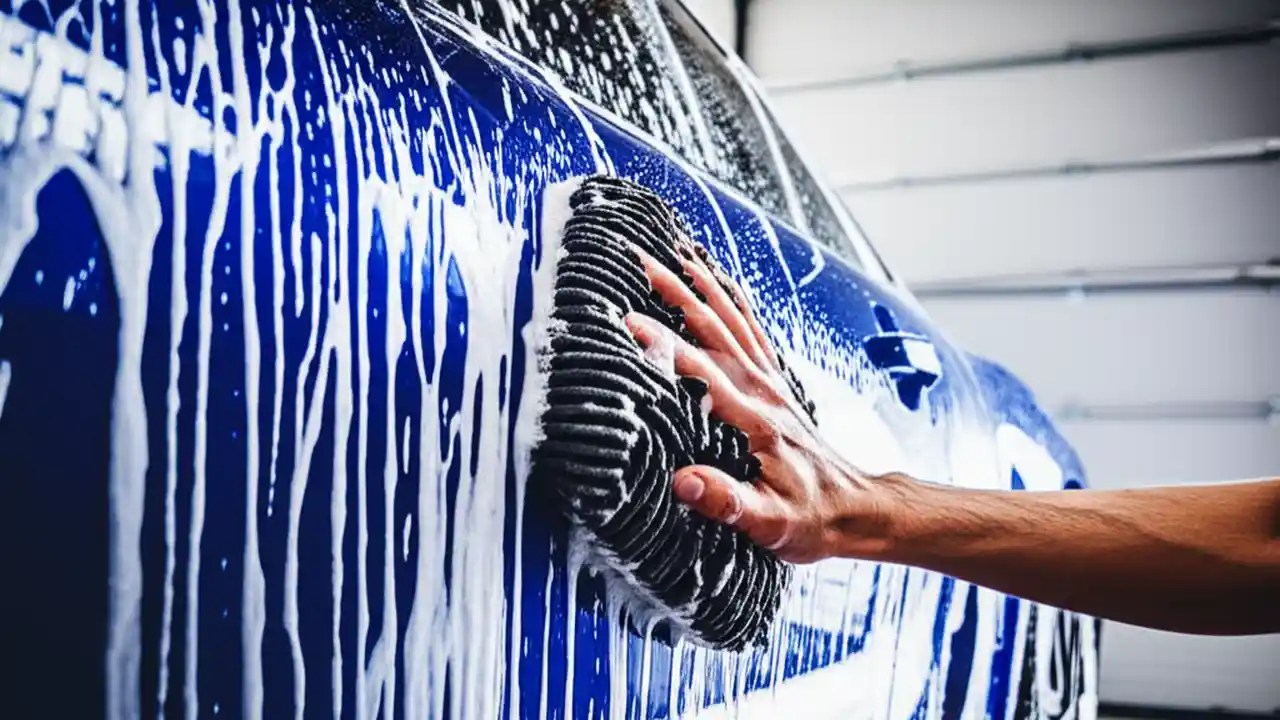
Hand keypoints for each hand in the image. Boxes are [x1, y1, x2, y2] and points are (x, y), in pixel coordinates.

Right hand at [624, 249, 896, 563]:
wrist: (855, 509)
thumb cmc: (811, 518)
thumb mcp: (770, 523)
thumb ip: (727, 502)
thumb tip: (684, 481)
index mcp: (755, 421)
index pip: (701, 372)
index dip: (663, 344)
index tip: (629, 319)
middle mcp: (763, 392)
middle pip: (714, 328)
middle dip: (675, 291)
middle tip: (639, 260)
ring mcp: (771, 383)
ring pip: (731, 320)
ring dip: (701, 284)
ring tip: (671, 253)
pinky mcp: (776, 384)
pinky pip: (751, 329)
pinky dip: (732, 299)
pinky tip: (717, 279)